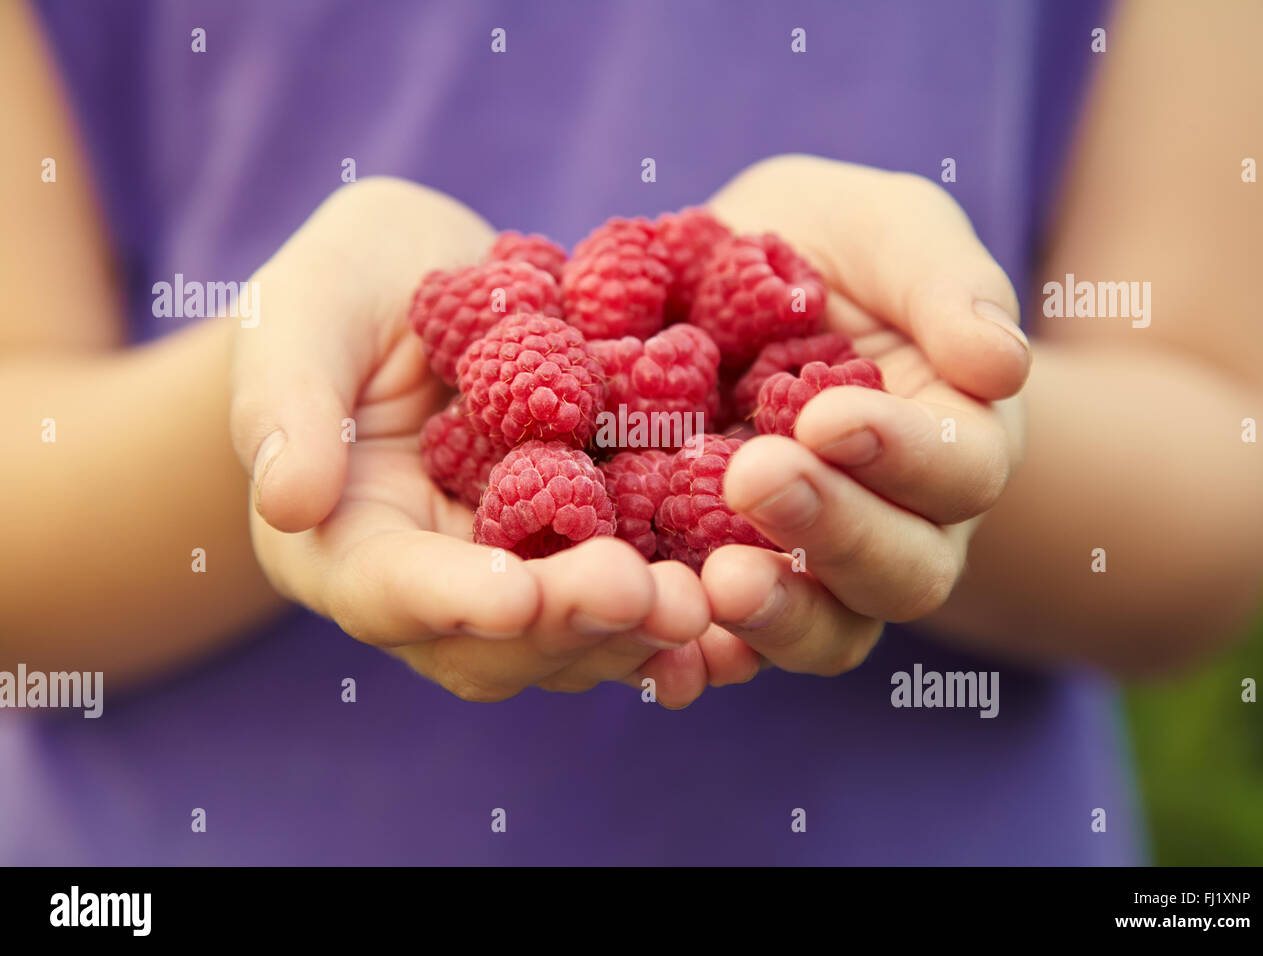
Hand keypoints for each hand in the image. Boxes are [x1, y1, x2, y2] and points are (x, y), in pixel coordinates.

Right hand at [229, 177, 708, 705]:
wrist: (434, 283)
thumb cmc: (345, 289)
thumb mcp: (301, 313)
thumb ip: (285, 399)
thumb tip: (289, 501)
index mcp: (347, 542)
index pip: (389, 590)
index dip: (453, 600)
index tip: (517, 595)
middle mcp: (438, 584)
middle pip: (497, 640)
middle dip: (572, 626)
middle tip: (650, 600)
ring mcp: (520, 573)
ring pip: (575, 638)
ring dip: (642, 633)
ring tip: (710, 605)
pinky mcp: (590, 547)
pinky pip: (635, 597)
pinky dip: (684, 611)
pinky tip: (745, 604)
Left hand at [657, 155, 1030, 682]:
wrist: (723, 287)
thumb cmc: (827, 251)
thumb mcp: (886, 231)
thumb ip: (944, 282)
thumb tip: (1002, 363)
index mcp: (954, 437)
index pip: (960, 469)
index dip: (904, 454)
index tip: (828, 417)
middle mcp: (900, 523)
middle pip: (901, 569)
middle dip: (834, 530)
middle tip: (755, 479)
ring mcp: (815, 569)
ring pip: (827, 630)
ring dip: (778, 617)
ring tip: (717, 584)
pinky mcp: (728, 583)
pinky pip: (730, 647)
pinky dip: (704, 660)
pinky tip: (666, 658)